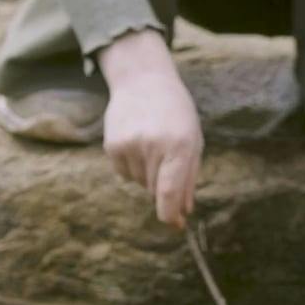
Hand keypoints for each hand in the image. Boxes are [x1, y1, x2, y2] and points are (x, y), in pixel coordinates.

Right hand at [96, 31, 206, 227]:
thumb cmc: (175, 112)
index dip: (170, 214)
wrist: (142, 80)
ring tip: (151, 144)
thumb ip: (189, 178)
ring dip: (147, 173)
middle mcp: (153, 146)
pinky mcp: (112, 146)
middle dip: (163, 185)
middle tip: (167, 158)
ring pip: (140, 182)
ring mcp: (129, 146)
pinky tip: (137, 142)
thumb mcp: (193, 140)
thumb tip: (183, 213)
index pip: (170, 191)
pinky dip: (132, 165)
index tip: (175, 225)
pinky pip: (124, 173)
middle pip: (155, 189)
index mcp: (180, 145)